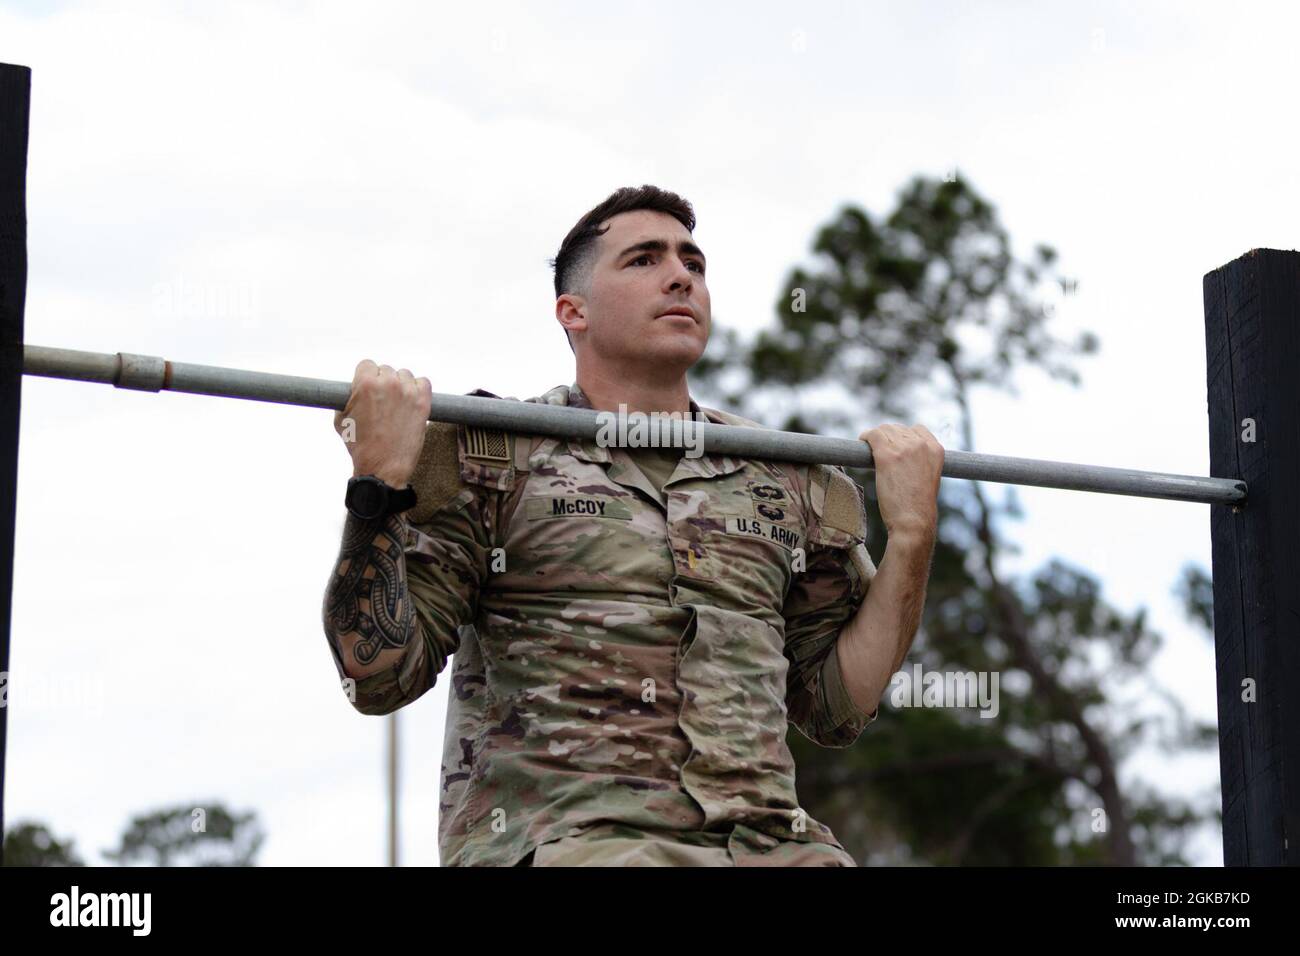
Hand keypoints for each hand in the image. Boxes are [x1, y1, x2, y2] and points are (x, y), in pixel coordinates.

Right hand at [333, 360, 432, 487]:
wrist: (383, 467)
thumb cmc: (359, 445)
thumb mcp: (340, 418)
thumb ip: (346, 396)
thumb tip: (352, 388)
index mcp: (365, 383)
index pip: (367, 364)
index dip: (365, 377)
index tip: (368, 389)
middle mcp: (388, 383)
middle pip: (386, 370)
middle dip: (382, 383)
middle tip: (381, 402)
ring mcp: (408, 392)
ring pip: (404, 375)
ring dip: (400, 386)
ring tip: (396, 405)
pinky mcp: (423, 402)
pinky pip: (423, 383)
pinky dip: (418, 389)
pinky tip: (411, 401)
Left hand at [857, 423, 943, 541]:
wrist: (914, 520)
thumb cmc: (918, 506)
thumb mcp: (928, 476)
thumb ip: (920, 460)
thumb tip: (900, 453)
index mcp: (936, 449)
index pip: (918, 429)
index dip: (903, 435)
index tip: (894, 445)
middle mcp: (921, 445)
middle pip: (898, 428)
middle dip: (887, 437)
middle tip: (878, 450)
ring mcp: (904, 449)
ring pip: (883, 430)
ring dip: (875, 437)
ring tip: (869, 448)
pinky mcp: (886, 456)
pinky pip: (872, 435)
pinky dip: (865, 437)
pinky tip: (862, 443)